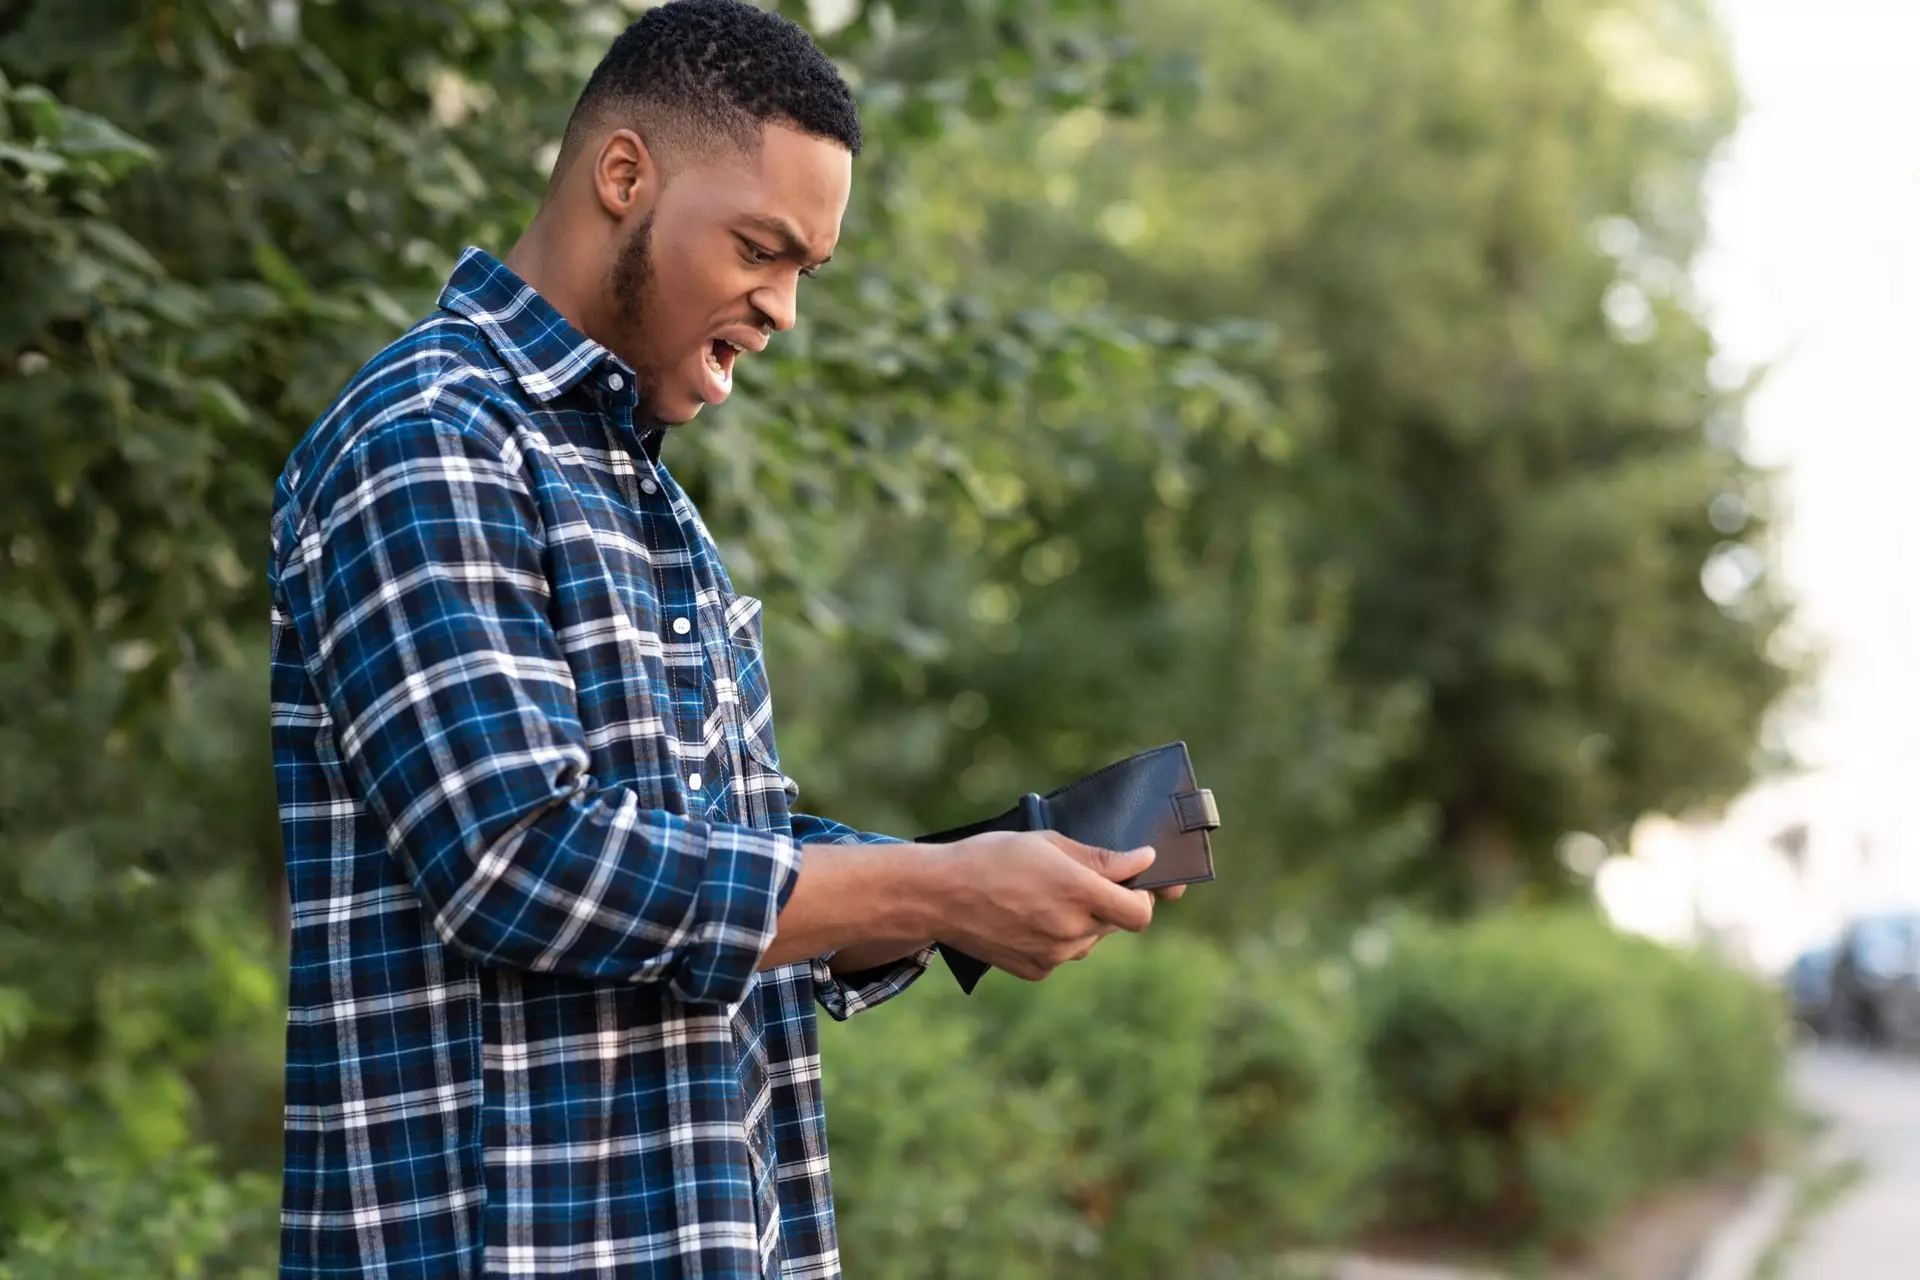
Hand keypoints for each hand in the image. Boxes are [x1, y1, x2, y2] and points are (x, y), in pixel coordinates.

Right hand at [930, 831, 1157, 981]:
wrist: (940, 895)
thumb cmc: (992, 857)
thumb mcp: (1048, 843)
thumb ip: (1101, 857)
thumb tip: (1143, 861)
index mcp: (1080, 892)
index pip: (1140, 912)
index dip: (1142, 897)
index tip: (1130, 883)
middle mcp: (1072, 930)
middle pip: (1115, 923)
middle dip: (1106, 903)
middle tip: (1071, 882)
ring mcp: (1054, 955)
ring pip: (1088, 940)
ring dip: (1080, 922)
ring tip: (1041, 898)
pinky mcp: (1037, 970)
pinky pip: (1063, 954)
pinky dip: (1055, 939)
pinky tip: (1026, 918)